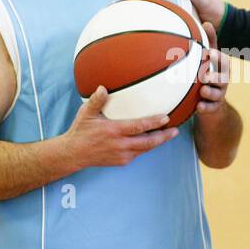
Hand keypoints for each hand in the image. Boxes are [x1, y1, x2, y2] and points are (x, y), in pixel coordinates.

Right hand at [62, 86, 178, 167]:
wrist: (74, 154)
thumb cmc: (81, 131)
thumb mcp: (86, 113)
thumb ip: (96, 100)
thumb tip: (103, 87)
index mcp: (114, 131)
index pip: (139, 127)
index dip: (153, 122)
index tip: (166, 118)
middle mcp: (120, 144)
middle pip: (148, 142)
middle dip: (163, 137)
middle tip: (175, 130)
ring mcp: (122, 155)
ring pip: (145, 149)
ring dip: (157, 142)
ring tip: (168, 135)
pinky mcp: (121, 161)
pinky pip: (138, 153)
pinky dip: (146, 147)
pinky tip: (151, 141)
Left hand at [195, 21, 229, 116]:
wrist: (210, 101)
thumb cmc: (208, 73)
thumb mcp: (209, 59)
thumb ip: (209, 42)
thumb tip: (207, 22)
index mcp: (221, 68)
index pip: (223, 61)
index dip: (217, 57)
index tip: (209, 53)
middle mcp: (223, 81)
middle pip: (223, 78)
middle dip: (215, 76)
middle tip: (205, 74)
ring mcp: (219, 94)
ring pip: (217, 94)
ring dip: (209, 92)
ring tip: (202, 90)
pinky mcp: (214, 107)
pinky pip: (211, 109)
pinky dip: (205, 108)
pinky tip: (198, 107)